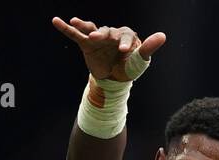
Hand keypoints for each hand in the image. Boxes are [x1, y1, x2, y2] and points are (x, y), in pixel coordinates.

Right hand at [51, 17, 165, 81]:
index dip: (124, 43)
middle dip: (101, 35)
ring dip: (84, 26)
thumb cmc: (129, 67)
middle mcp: (111, 33)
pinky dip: (66, 28)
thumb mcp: (139, 61)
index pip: (125, 36)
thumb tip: (162, 35)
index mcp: (126, 35)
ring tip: (75, 22)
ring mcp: (98, 38)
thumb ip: (148, 48)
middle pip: (106, 32)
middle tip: (96, 40)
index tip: (123, 51)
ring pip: (91, 29)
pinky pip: (76, 35)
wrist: (114, 79)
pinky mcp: (86, 45)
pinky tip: (56, 21)